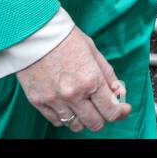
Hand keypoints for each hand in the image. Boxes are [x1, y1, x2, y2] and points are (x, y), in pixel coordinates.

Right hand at [16, 27, 130, 133]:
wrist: (34, 32)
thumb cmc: (65, 38)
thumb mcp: (93, 51)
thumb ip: (107, 74)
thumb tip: (118, 92)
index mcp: (91, 80)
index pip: (111, 111)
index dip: (120, 112)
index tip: (122, 109)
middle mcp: (73, 94)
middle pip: (95, 124)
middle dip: (103, 117)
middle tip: (102, 107)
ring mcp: (55, 100)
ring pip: (75, 125)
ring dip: (83, 118)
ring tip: (83, 105)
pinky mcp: (38, 102)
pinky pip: (57, 121)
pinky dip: (65, 117)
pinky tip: (67, 105)